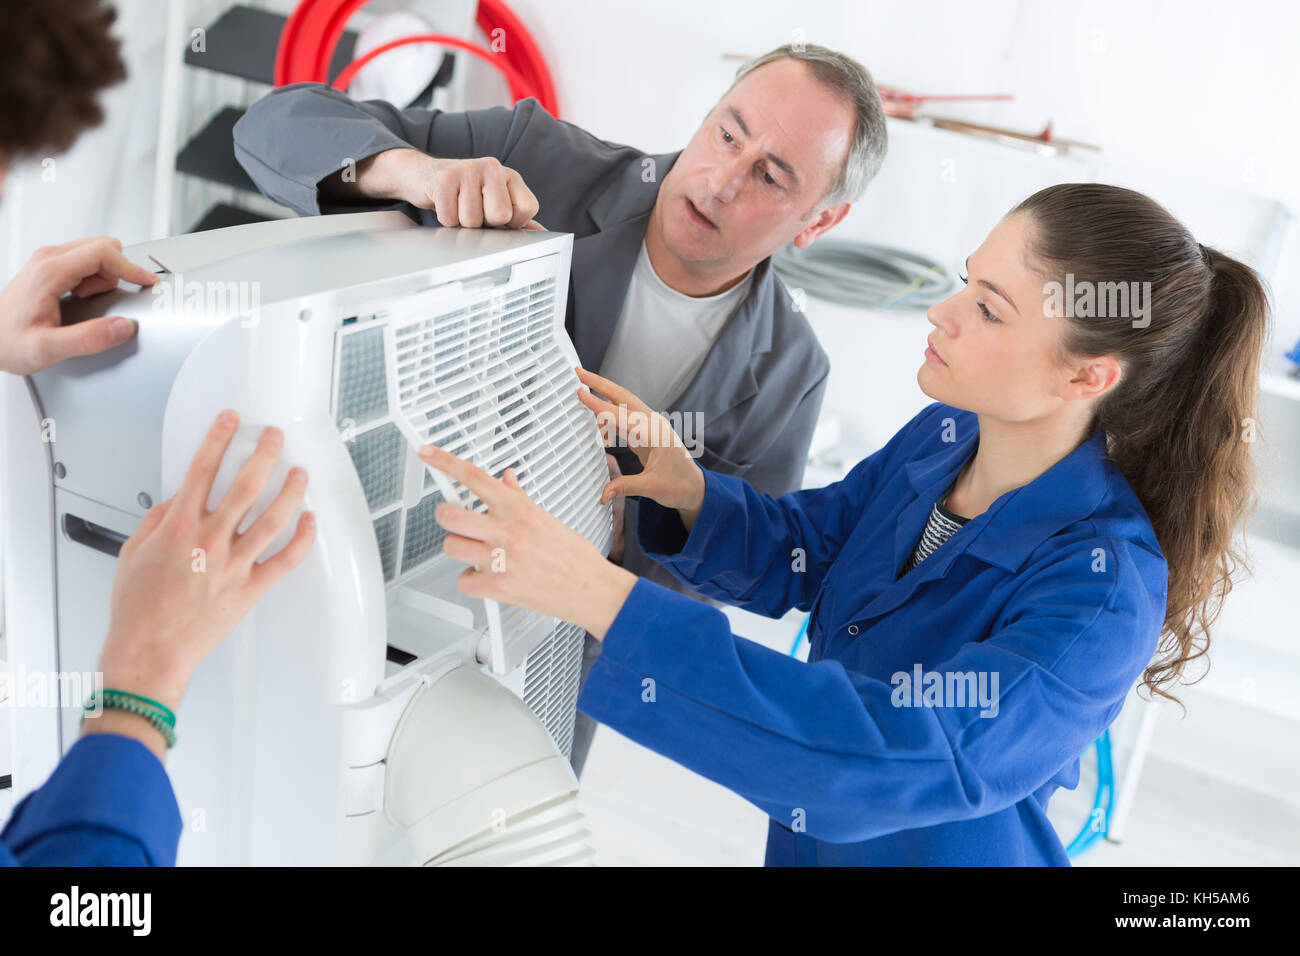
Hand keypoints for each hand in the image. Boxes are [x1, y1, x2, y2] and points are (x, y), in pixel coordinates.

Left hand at [0, 235, 158, 374]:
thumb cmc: (6, 342)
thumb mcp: (47, 350)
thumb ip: (88, 339)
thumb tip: (123, 327)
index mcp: (50, 272)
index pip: (103, 253)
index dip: (131, 267)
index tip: (148, 282)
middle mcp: (48, 259)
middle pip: (102, 247)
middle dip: (116, 273)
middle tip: (104, 301)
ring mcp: (48, 260)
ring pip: (96, 252)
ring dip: (104, 276)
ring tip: (88, 302)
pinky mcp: (49, 266)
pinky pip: (86, 261)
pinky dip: (95, 278)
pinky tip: (82, 298)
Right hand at [87, 411, 315, 755]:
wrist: (149, 652)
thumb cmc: (137, 609)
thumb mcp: (133, 553)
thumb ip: (157, 519)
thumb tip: (178, 498)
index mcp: (178, 528)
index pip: (201, 470)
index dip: (218, 438)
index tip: (231, 420)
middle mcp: (209, 541)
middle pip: (244, 486)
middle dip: (263, 454)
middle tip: (275, 436)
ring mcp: (233, 565)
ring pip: (272, 519)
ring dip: (290, 492)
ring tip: (301, 472)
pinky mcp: (249, 589)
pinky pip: (284, 561)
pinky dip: (302, 541)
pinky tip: (311, 522)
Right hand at [365, 147, 542, 229]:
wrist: (424, 175)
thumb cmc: (464, 194)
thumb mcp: (495, 202)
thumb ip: (519, 219)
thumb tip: (543, 234)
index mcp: (510, 176)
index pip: (527, 209)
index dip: (512, 222)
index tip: (496, 215)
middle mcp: (493, 167)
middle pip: (500, 216)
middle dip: (484, 223)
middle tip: (474, 211)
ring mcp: (468, 169)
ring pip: (472, 221)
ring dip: (461, 222)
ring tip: (457, 206)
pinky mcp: (444, 178)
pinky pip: (450, 218)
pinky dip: (445, 219)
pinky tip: (445, 204)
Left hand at [418, 444, 636, 639]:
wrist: (589, 588)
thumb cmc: (573, 556)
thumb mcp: (546, 518)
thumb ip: (519, 498)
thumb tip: (506, 479)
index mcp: (517, 509)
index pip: (474, 477)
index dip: (445, 462)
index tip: (428, 453)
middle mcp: (506, 531)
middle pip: (450, 515)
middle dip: (444, 515)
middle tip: (451, 518)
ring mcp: (499, 559)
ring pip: (451, 546)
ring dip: (458, 549)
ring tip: (475, 552)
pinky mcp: (497, 587)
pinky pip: (463, 581)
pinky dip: (471, 581)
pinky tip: (485, 577)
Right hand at [575, 367, 706, 528]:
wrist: (694, 487)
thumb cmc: (679, 485)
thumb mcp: (653, 487)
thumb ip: (626, 487)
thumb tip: (604, 493)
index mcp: (656, 433)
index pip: (621, 416)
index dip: (599, 406)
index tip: (581, 394)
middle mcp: (653, 424)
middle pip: (623, 397)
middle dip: (600, 384)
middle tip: (579, 373)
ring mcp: (649, 426)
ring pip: (623, 404)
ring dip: (603, 396)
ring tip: (582, 390)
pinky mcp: (645, 433)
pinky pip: (623, 418)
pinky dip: (608, 414)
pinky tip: (595, 417)